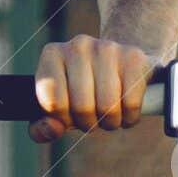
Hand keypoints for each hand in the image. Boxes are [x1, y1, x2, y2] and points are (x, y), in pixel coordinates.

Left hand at [31, 35, 156, 144]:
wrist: (118, 64)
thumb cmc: (80, 91)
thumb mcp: (56, 107)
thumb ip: (43, 126)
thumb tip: (53, 130)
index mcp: (52, 55)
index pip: (53, 102)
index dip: (64, 120)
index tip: (70, 117)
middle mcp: (78, 46)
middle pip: (82, 107)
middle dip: (89, 123)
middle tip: (93, 118)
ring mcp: (107, 48)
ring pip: (108, 107)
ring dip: (110, 122)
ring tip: (109, 115)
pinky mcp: (134, 57)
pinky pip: (131, 103)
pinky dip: (130, 117)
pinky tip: (126, 110)